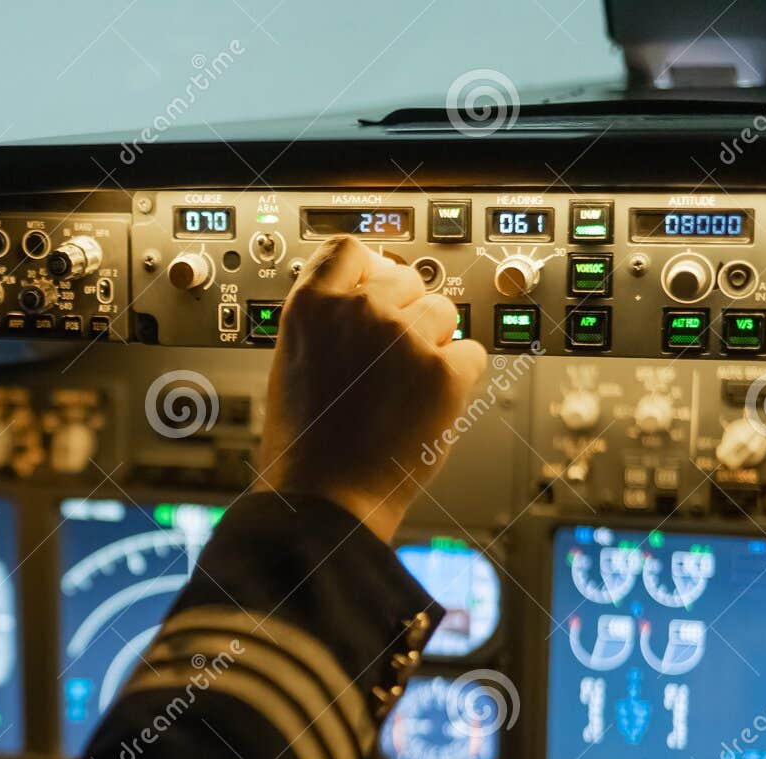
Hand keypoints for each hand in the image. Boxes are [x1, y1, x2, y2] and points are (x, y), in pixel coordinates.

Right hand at [256, 234, 487, 541]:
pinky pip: (472, 354)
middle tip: (390, 360)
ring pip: (444, 313)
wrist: (325, 502)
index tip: (377, 282)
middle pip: (407, 280)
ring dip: (433, 344)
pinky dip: (459, 379)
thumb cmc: (304, 447)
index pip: (350, 249)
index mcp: (311, 307)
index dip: (369, 266)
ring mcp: (404, 338)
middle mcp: (359, 312)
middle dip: (405, 313)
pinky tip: (428, 406)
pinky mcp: (444, 372)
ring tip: (404, 388)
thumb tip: (367, 292)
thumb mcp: (293, 365)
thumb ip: (327, 321)